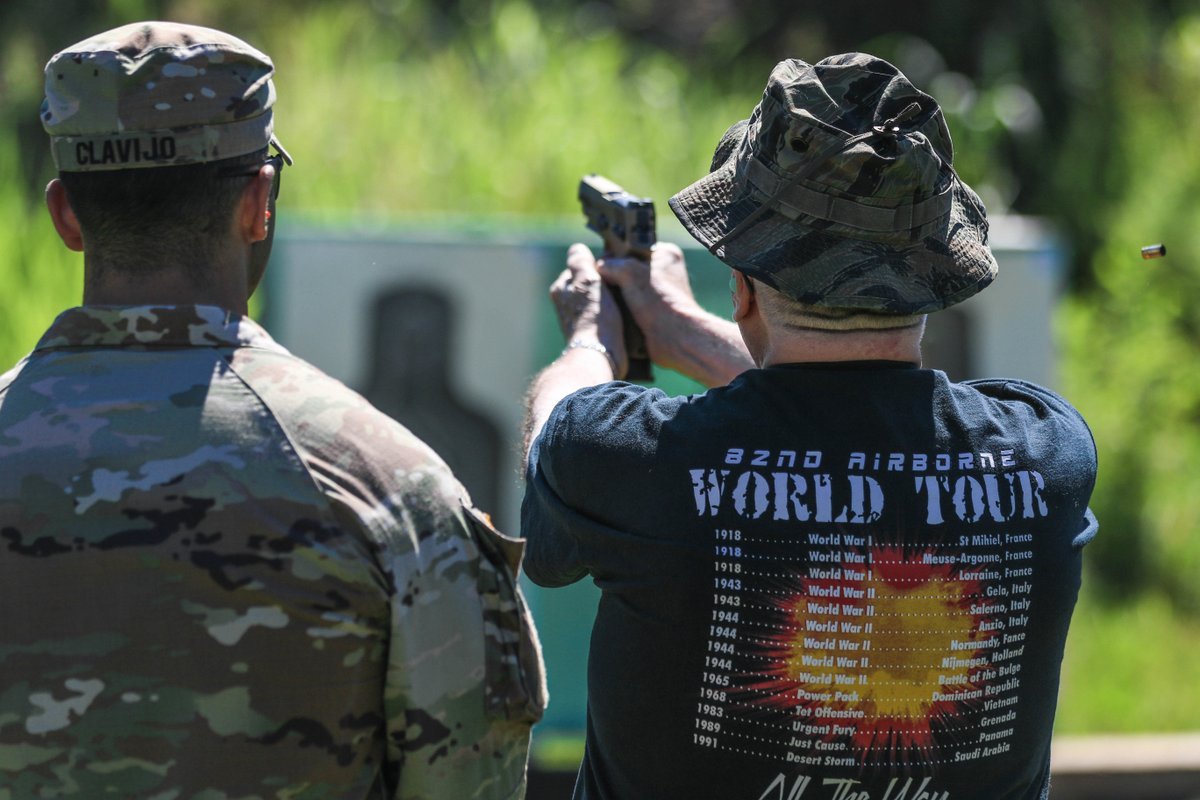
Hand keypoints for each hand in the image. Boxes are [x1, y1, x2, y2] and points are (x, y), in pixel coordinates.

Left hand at [549, 243, 627, 376]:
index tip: (613, 272)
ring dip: (611, 301)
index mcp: (561, 289)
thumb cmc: (593, 317)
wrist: (599, 356)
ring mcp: (577, 320)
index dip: (598, 268)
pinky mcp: (590, 334)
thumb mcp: (588, 280)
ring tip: (624, 304)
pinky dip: (612, 316)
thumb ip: (580, 261)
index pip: (581, 268)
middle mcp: (565, 305)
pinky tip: (622, 319)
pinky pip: (603, 317)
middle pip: (591, 285)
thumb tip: (576, 248)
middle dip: (605, 285)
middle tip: (621, 288)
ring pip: (598, 301)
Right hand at [597, 243, 700, 369]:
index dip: (613, 256)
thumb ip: (610, 264)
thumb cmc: (657, 300)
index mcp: (665, 253)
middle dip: (613, 278)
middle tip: (601, 285)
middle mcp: (664, 272)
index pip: (631, 248)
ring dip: (615, 296)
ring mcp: (659, 293)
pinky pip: (630, 306)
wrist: (674, 337)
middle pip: (627, 269)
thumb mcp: (629, 272)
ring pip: (627, 289)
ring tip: (605, 301)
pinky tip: (613, 314)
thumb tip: (598, 269)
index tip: (599, 266)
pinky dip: (621, 309)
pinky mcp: (653, 312)